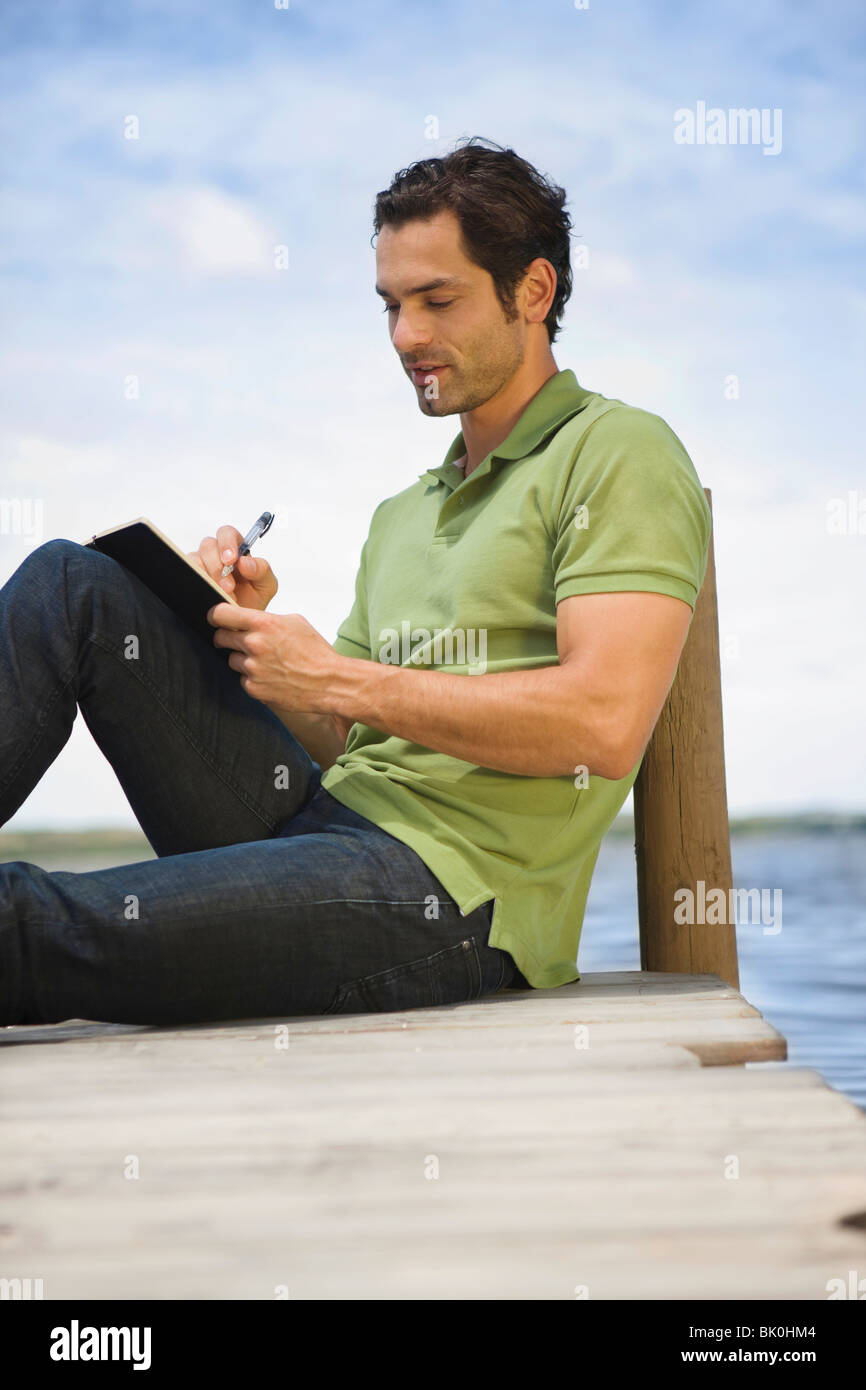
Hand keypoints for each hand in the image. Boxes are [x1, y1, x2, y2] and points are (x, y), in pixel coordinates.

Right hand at [186, 524, 277, 610]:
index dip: (227, 543)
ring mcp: (201, 564)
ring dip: (208, 577)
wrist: (241, 620)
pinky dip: (197, 582)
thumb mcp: (266, 585)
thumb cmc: (254, 598)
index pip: (227, 533)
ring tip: (223, 594)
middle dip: (218, 566)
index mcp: (236, 548)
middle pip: (208, 545)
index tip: (231, 560)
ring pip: (195, 559)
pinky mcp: (190, 577)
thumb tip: (245, 561)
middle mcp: (216, 553)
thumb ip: (262, 570)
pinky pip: (186, 572)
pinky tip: (209, 594)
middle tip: (228, 586)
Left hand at [207, 602, 341, 710]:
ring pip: (231, 660)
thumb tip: (249, 618)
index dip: (216, 616)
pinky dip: (252, 678)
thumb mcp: (294, 622)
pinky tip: (271, 676)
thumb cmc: (316, 651)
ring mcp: (252, 668)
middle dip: (227, 638)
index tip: (217, 619)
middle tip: (240, 642)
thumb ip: (267, 618)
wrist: (329, 682)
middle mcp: (254, 645)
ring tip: (266, 662)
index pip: (221, 614)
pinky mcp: (254, 688)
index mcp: (263, 624)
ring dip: (242, 660)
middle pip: (220, 638)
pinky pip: (242, 679)